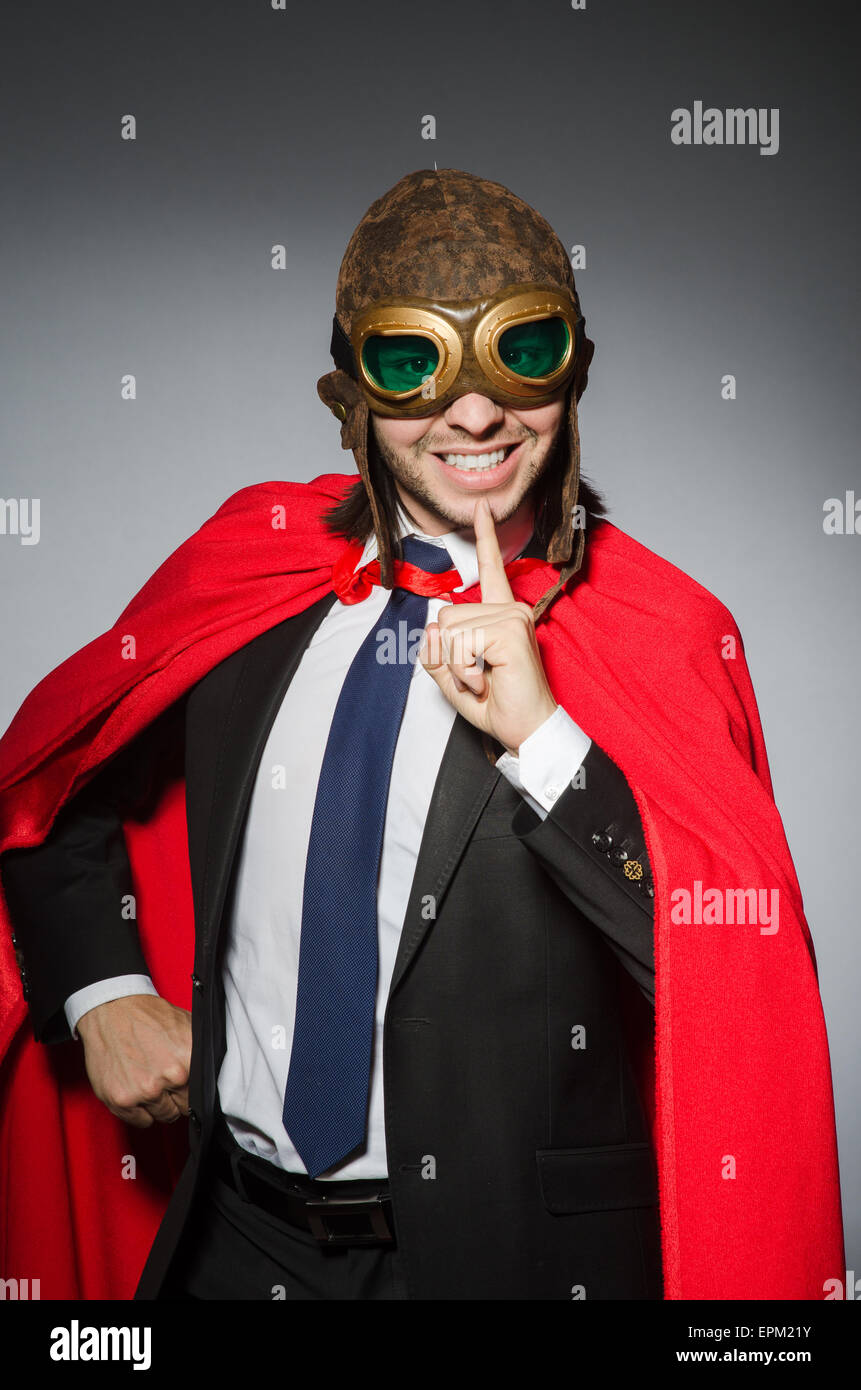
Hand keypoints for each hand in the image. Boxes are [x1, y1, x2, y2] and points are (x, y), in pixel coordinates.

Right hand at [76, 994, 191, 1128]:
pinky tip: (137, 1090)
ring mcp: (144, 1091)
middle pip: (184, 1107)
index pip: (202, 1094)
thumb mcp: (186, 1024)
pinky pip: (141, 1122)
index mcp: (189, 1058)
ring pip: (164, 1115)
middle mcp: (169, 1076)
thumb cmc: (147, 1016)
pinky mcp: (121, 1100)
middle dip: (177, 1096)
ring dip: (159, 1104)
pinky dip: (140, 1111)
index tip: (187, 1085)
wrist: (111, 1010)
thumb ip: (202, 1051)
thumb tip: (219, 1073)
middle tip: (165, 1080)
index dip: (194, 1089)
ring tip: (149, 1081)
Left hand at [418, 496, 557, 754]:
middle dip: (448, 655)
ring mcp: (513, 618)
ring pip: (449, 629)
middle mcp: (510, 610)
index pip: (491, 570)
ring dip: (455, 666)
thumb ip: (438, 653)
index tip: (483, 508)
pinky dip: (463, 671)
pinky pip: (460, 643)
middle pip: (445, 614)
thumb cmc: (498, 705)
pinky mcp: (510, 633)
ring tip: (483, 681)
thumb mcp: (454, 678)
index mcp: (501, 616)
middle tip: (477, 677)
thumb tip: (433, 627)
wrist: (527, 732)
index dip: (485, 538)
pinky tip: (486, 682)